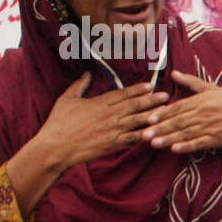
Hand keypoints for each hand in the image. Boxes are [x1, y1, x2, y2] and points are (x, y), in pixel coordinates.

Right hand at [34, 73, 168, 169]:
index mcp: (99, 103)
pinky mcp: (112, 144)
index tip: (151, 85)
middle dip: (151, 100)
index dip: (138, 89)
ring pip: (136, 120)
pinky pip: (132, 139)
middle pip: (134, 105)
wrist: (55, 147)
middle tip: (166, 95)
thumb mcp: (67, 99)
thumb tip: (86, 73)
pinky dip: (144, 135)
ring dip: (152, 115)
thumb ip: (79, 85)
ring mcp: (112, 130)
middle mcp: (108, 115)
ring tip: (166, 111)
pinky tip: (155, 133)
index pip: (122, 94)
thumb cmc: (58, 123)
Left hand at [142, 70, 221, 154]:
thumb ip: (191, 82)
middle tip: (143, 134)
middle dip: (160, 129)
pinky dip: (187, 146)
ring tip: (153, 143)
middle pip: (177, 122)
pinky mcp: (216, 140)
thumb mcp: (211, 89)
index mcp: (200, 101)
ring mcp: (209, 128)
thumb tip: (173, 73)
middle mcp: (203, 114)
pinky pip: (199, 143)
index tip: (148, 118)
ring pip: (185, 134)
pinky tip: (175, 149)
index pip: (177, 107)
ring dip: (168, 139)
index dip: (162, 113)